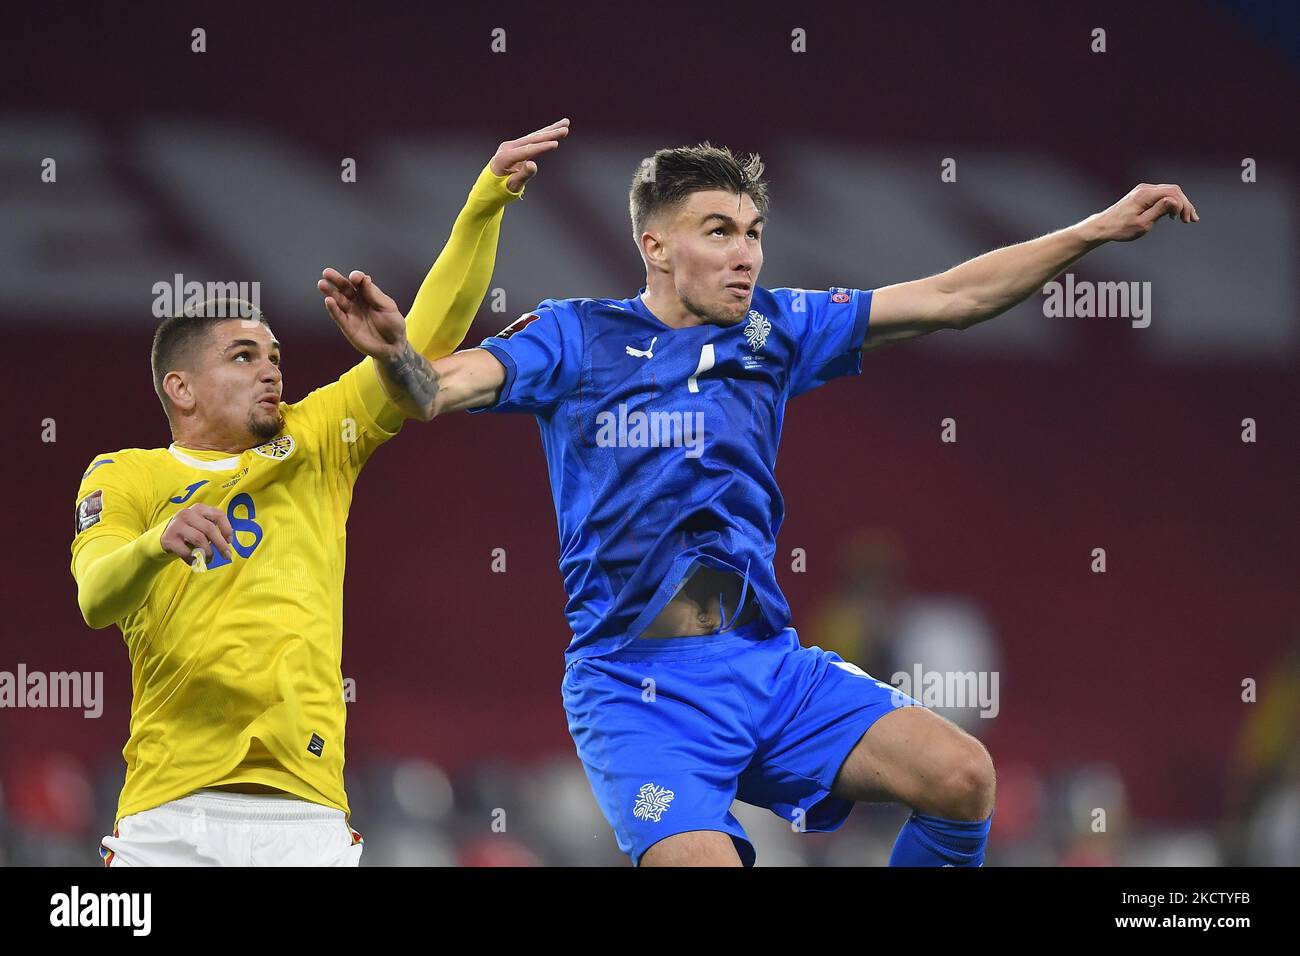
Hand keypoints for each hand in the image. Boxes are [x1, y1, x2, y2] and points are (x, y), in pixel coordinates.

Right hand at [161, 504, 232, 564]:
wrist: (163, 537)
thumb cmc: (189, 532)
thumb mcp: (201, 525)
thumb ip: (213, 529)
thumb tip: (227, 543)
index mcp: (199, 508)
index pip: (218, 514)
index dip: (227, 529)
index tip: (229, 541)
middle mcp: (187, 514)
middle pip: (209, 529)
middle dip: (221, 545)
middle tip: (227, 556)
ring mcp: (176, 525)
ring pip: (199, 539)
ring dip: (208, 553)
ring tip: (209, 559)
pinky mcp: (168, 538)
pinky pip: (186, 551)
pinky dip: (194, 559)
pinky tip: (196, 561)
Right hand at [318, 268, 406, 360]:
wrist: (393, 347)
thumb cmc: (393, 324)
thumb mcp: (388, 308)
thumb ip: (375, 295)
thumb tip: (365, 278)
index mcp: (369, 294)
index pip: (360, 282)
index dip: (356, 278)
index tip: (355, 277)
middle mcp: (357, 301)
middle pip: (345, 288)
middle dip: (336, 280)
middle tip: (327, 273)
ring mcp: (351, 313)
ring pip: (339, 300)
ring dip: (330, 292)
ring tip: (322, 284)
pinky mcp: (347, 326)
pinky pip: (339, 316)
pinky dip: (333, 309)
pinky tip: (328, 300)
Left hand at [490, 117, 570, 191]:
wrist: (489, 186)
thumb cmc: (500, 190)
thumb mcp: (511, 186)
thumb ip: (522, 175)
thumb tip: (533, 165)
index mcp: (505, 157)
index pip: (527, 150)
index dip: (542, 147)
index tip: (556, 144)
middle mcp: (508, 148)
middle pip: (532, 139)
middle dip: (550, 134)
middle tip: (566, 128)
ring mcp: (512, 145)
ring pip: (534, 136)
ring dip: (551, 130)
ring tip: (565, 123)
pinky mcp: (517, 147)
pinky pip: (533, 139)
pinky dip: (545, 134)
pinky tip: (555, 129)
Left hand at [1085, 183, 1199, 241]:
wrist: (1103, 226)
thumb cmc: (1120, 228)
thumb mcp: (1142, 224)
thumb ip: (1159, 211)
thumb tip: (1174, 200)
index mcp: (1145, 195)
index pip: (1173, 193)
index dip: (1183, 205)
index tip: (1184, 220)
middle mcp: (1145, 189)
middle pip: (1173, 191)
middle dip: (1185, 205)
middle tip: (1192, 220)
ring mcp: (1143, 190)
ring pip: (1168, 192)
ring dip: (1180, 204)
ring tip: (1188, 218)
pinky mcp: (1142, 195)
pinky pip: (1161, 195)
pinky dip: (1171, 204)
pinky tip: (1176, 214)